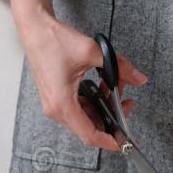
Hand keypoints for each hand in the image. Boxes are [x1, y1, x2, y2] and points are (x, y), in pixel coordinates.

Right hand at [21, 15, 146, 151]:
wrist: (34, 29)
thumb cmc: (53, 41)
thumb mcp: (92, 52)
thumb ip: (119, 67)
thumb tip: (138, 78)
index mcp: (62, 104)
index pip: (90, 134)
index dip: (109, 141)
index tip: (124, 143)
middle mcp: (55, 109)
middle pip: (89, 127)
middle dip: (111, 116)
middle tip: (125, 100)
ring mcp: (54, 105)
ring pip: (85, 117)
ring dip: (103, 106)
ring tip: (114, 86)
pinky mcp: (55, 98)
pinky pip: (78, 109)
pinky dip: (93, 100)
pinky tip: (102, 85)